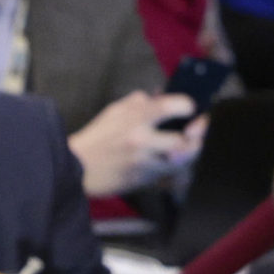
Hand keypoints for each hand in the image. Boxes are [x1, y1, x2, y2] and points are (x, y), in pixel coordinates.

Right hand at [67, 91, 204, 197]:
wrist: (77, 167)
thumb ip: (140, 102)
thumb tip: (161, 94)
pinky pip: (168, 174)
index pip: (172, 106)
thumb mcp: (115, 111)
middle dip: (196, 137)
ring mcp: (144, 161)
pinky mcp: (143, 179)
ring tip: (185, 147)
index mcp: (135, 117)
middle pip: (186, 140)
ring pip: (181, 160)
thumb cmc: (97, 138)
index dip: (188, 106)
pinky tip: (170, 161)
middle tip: (196, 133)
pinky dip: (172, 167)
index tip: (189, 109)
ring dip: (186, 154)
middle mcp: (141, 139)